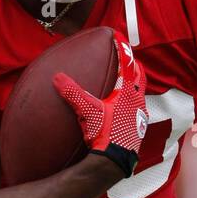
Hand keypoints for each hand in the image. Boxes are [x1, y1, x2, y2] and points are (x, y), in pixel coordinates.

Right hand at [52, 32, 147, 176]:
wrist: (116, 160)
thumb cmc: (105, 134)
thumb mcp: (86, 111)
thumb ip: (72, 93)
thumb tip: (57, 78)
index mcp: (127, 92)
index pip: (126, 63)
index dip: (122, 48)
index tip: (117, 37)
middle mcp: (137, 101)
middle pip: (139, 75)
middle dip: (133, 64)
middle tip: (127, 57)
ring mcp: (140, 115)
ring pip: (140, 92)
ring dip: (134, 84)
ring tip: (127, 81)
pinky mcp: (138, 129)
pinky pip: (137, 108)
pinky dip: (131, 101)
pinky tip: (123, 108)